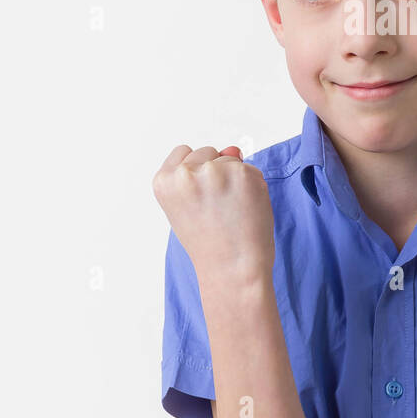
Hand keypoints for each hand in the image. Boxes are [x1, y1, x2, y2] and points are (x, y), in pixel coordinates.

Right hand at [152, 144, 275, 293]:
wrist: (232, 269)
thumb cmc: (211, 243)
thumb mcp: (190, 206)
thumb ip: (201, 174)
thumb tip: (233, 148)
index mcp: (164, 181)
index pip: (183, 153)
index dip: (196, 173)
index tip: (199, 196)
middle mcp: (185, 174)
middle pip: (208, 151)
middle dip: (216, 172)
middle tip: (217, 208)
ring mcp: (214, 171)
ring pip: (230, 159)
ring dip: (235, 179)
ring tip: (231, 210)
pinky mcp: (242, 173)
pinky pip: (251, 169)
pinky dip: (252, 186)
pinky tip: (245, 209)